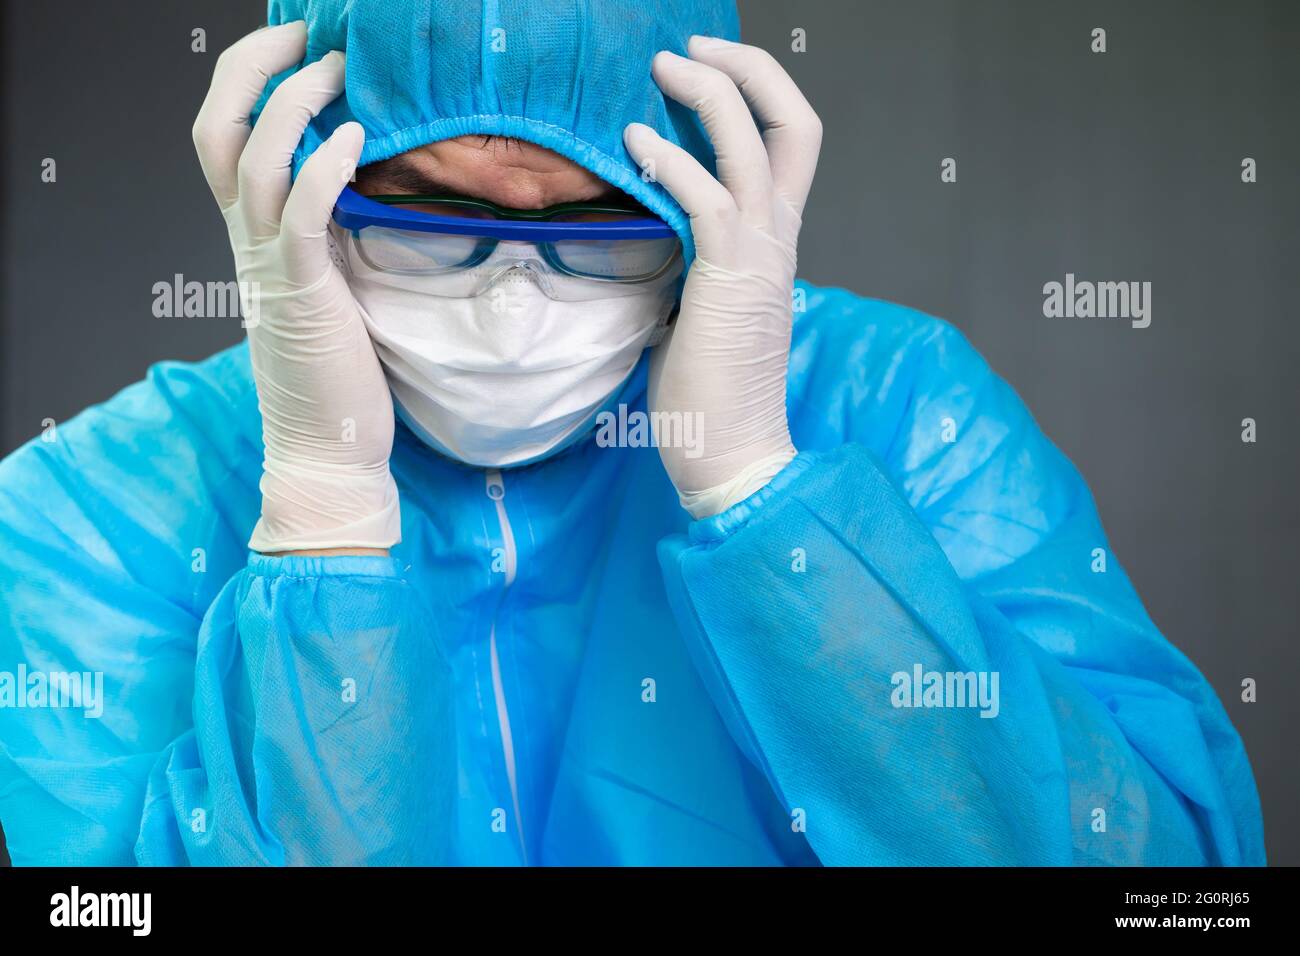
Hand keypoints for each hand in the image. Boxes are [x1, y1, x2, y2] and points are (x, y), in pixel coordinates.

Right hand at [192, 23, 398, 552]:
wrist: (325, 445)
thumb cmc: (335, 369)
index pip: (224, 136)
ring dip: (292, 103)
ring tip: (339, 72)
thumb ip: (327, 229)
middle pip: (218, 129)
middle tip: (308, 35)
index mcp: (250, 235)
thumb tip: (362, 177)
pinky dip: (324, 168)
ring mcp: (268, 265)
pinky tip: (360, 140)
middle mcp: (246, 240)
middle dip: (252, 67)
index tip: (296, 44)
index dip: (247, 78)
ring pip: (252, 160)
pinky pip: (301, 213)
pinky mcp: (302, 292)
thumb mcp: (327, 282)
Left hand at [624, 36, 820, 518]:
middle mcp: (780, 238)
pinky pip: (707, 196)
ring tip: (662, 66)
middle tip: (691, 47)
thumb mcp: (698, 309)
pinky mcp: (729, 278)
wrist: (732, 454)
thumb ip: (690, 263)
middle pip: (796, 123)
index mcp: (775, 243)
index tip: (704, 72)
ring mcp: (761, 255)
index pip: (788, 146)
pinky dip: (671, 158)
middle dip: (748, 69)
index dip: (756, 95)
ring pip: (755, 143)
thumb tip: (650, 236)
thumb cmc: (709, 396)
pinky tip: (632, 142)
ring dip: (709, 91)